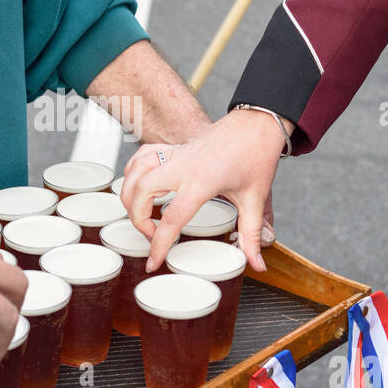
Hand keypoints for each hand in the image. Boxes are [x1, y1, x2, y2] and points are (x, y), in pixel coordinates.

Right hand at [121, 109, 285, 272]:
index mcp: (202, 181)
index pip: (172, 218)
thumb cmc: (256, 155)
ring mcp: (175, 154)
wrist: (257, 124)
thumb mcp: (255, 199)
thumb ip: (252, 234)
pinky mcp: (174, 147)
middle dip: (137, 220)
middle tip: (151, 235)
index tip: (154, 261)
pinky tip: (139, 186)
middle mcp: (182, 166)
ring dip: (130, 195)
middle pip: (141, 193)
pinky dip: (133, 172)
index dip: (159, 244)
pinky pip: (142, 157)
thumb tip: (256, 263)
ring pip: (135, 172)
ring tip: (142, 214)